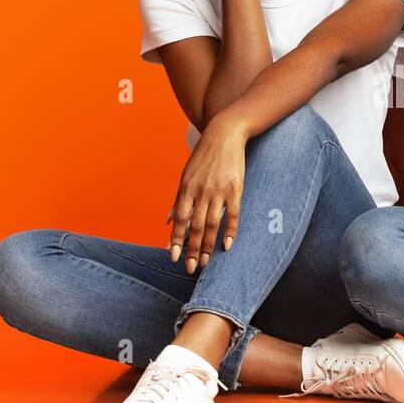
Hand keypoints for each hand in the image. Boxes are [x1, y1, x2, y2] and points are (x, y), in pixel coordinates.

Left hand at [166, 115, 248, 272]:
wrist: (225, 134)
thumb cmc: (204, 156)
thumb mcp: (186, 175)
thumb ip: (178, 200)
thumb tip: (168, 221)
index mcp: (186, 188)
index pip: (180, 219)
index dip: (176, 240)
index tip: (174, 258)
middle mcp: (200, 191)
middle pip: (195, 226)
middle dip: (192, 249)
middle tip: (191, 268)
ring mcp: (218, 191)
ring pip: (212, 224)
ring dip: (208, 245)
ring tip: (206, 262)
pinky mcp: (235, 189)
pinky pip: (232, 214)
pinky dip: (230, 231)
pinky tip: (227, 245)